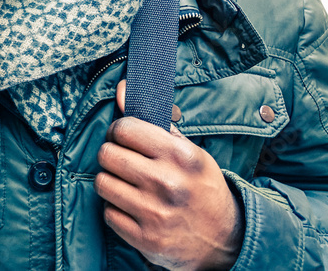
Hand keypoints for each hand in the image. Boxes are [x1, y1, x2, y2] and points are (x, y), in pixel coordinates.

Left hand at [94, 80, 243, 270]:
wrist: (226, 239)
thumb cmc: (200, 186)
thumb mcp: (186, 150)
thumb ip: (152, 120)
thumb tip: (120, 88)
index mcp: (180, 155)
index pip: (124, 128)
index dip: (120, 132)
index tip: (127, 140)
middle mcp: (167, 183)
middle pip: (107, 154)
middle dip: (113, 156)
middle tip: (125, 163)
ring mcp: (155, 213)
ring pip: (102, 183)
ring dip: (111, 183)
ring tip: (128, 186)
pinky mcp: (145, 239)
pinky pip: (107, 213)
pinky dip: (116, 210)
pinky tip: (133, 209)